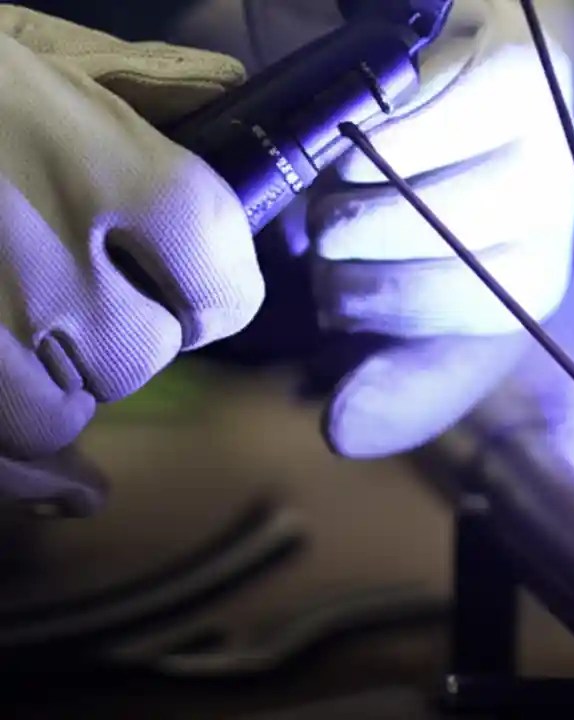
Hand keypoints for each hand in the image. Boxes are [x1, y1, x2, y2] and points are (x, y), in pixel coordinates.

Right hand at [0, 7, 261, 463]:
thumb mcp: (39, 57)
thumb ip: (142, 85)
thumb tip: (225, 97)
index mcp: (99, 169)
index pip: (219, 276)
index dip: (220, 291)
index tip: (204, 288)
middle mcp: (44, 263)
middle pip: (139, 356)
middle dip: (127, 337)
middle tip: (89, 299)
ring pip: (58, 418)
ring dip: (55, 390)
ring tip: (26, 338)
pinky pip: (0, 464)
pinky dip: (26, 478)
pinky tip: (62, 486)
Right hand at [302, 0, 573, 457]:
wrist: (389, 45)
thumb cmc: (374, 168)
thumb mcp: (369, 272)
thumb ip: (377, 353)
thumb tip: (344, 430)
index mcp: (517, 283)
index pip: (476, 361)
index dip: (409, 392)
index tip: (341, 418)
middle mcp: (551, 228)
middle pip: (453, 291)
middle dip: (358, 278)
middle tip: (324, 243)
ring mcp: (551, 150)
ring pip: (440, 216)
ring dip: (356, 205)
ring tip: (335, 184)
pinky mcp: (530, 75)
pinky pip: (443, 127)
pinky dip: (380, 136)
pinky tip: (361, 131)